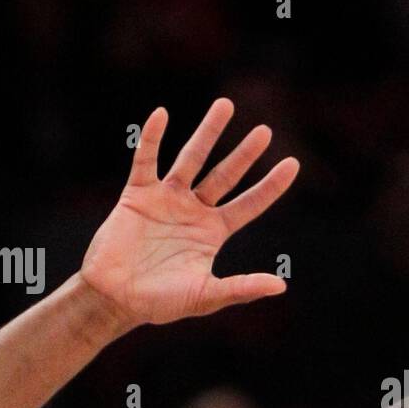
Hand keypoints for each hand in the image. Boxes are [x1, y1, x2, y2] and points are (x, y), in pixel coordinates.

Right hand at [80, 98, 299, 325]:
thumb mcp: (206, 296)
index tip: (293, 164)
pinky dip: (152, 139)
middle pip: (226, 175)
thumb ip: (241, 288)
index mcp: (213, 232)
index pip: (249, 204)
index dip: (271, 186)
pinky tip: (162, 114)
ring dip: (208, 133)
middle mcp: (194, 211)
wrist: (115, 299)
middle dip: (245, 154)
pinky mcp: (137, 195)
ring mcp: (166, 199)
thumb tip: (281, 287)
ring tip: (226, 105)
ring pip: (191, 159)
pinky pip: (146, 161)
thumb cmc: (161, 302)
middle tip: (266, 131)